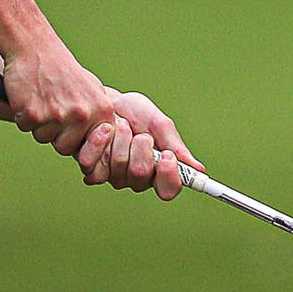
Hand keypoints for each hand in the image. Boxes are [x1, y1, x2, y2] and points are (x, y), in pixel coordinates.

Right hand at [1, 48, 118, 154]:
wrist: (36, 48)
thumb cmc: (63, 70)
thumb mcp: (94, 91)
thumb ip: (101, 118)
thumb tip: (104, 145)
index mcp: (102, 111)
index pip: (93, 148)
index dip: (79, 142)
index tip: (71, 129)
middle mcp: (83, 115)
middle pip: (66, 148)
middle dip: (56, 134)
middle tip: (53, 108)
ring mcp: (58, 115)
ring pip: (43, 139)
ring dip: (39, 124)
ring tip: (43, 99)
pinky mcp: (33, 113)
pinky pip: (25, 128)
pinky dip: (23, 115)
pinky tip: (30, 96)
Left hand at [76, 93, 201, 198]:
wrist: (106, 101)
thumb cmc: (135, 113)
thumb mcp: (159, 124)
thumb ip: (176, 146)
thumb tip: (198, 167)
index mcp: (158, 171)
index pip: (168, 190)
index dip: (168, 176)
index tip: (168, 156)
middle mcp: (137, 178)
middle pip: (141, 176)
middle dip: (141, 148)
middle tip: (141, 134)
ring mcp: (115, 177)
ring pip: (119, 169)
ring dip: (122, 140)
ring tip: (121, 125)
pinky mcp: (94, 171)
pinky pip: (96, 168)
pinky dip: (100, 144)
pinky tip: (104, 130)